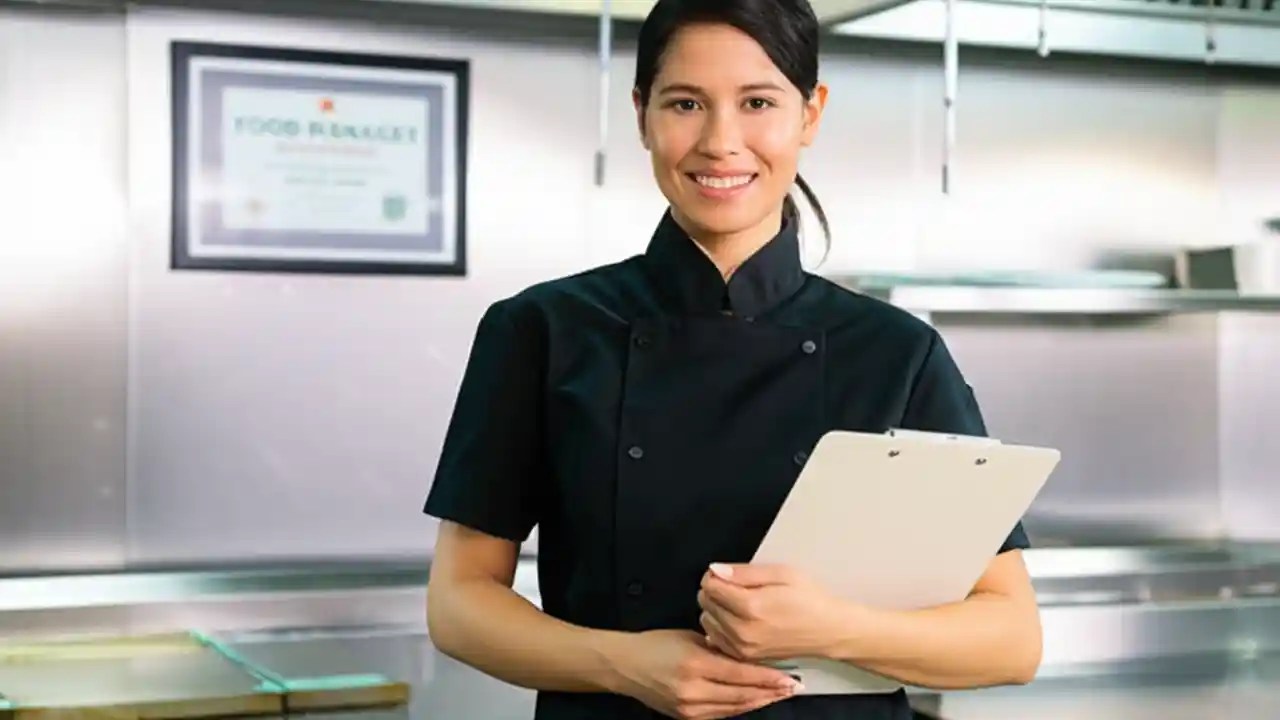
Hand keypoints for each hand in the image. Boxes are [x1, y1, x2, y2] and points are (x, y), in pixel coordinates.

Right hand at [608, 629, 800, 719]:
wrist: (625, 665)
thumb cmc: (656, 644)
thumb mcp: (689, 637)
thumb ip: (717, 647)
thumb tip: (746, 652)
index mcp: (696, 663)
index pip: (742, 674)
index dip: (769, 677)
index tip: (790, 676)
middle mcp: (694, 689)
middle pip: (743, 695)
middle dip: (771, 692)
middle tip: (794, 688)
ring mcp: (690, 707)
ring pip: (734, 708)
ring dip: (759, 702)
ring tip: (779, 695)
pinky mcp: (686, 716)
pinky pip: (720, 714)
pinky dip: (739, 708)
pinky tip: (753, 702)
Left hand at [698, 563, 845, 661]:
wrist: (829, 631)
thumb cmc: (810, 599)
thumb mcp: (782, 574)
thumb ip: (745, 572)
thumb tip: (716, 570)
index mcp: (751, 607)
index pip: (710, 586)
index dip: (715, 574)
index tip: (728, 573)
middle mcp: (742, 631)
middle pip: (705, 603)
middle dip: (714, 590)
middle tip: (735, 586)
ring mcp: (742, 648)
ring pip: (706, 620)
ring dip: (715, 609)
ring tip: (738, 603)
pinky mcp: (744, 658)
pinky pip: (715, 638)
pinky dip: (720, 626)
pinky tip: (738, 619)